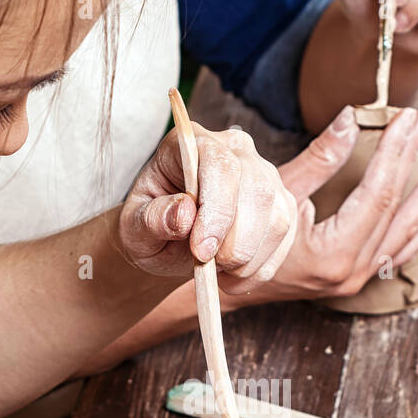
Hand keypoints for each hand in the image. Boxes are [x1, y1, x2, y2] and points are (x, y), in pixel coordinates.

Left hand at [117, 123, 296, 289]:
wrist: (165, 241)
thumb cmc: (149, 226)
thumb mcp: (134, 227)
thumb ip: (152, 219)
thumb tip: (182, 214)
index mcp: (192, 143)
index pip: (221, 165)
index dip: (216, 212)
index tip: (200, 252)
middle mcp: (236, 150)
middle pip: (257, 192)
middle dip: (234, 244)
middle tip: (205, 266)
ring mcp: (265, 176)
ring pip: (277, 220)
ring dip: (246, 261)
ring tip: (215, 271)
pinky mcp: (282, 205)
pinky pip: (283, 243)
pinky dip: (258, 270)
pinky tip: (232, 275)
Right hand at [235, 106, 417, 302]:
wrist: (227, 285)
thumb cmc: (242, 238)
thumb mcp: (277, 192)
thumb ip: (319, 158)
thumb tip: (351, 118)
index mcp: (333, 254)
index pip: (378, 193)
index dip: (395, 150)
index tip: (408, 116)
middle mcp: (352, 271)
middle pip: (399, 209)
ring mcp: (357, 279)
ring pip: (409, 232)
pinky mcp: (357, 277)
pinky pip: (401, 247)